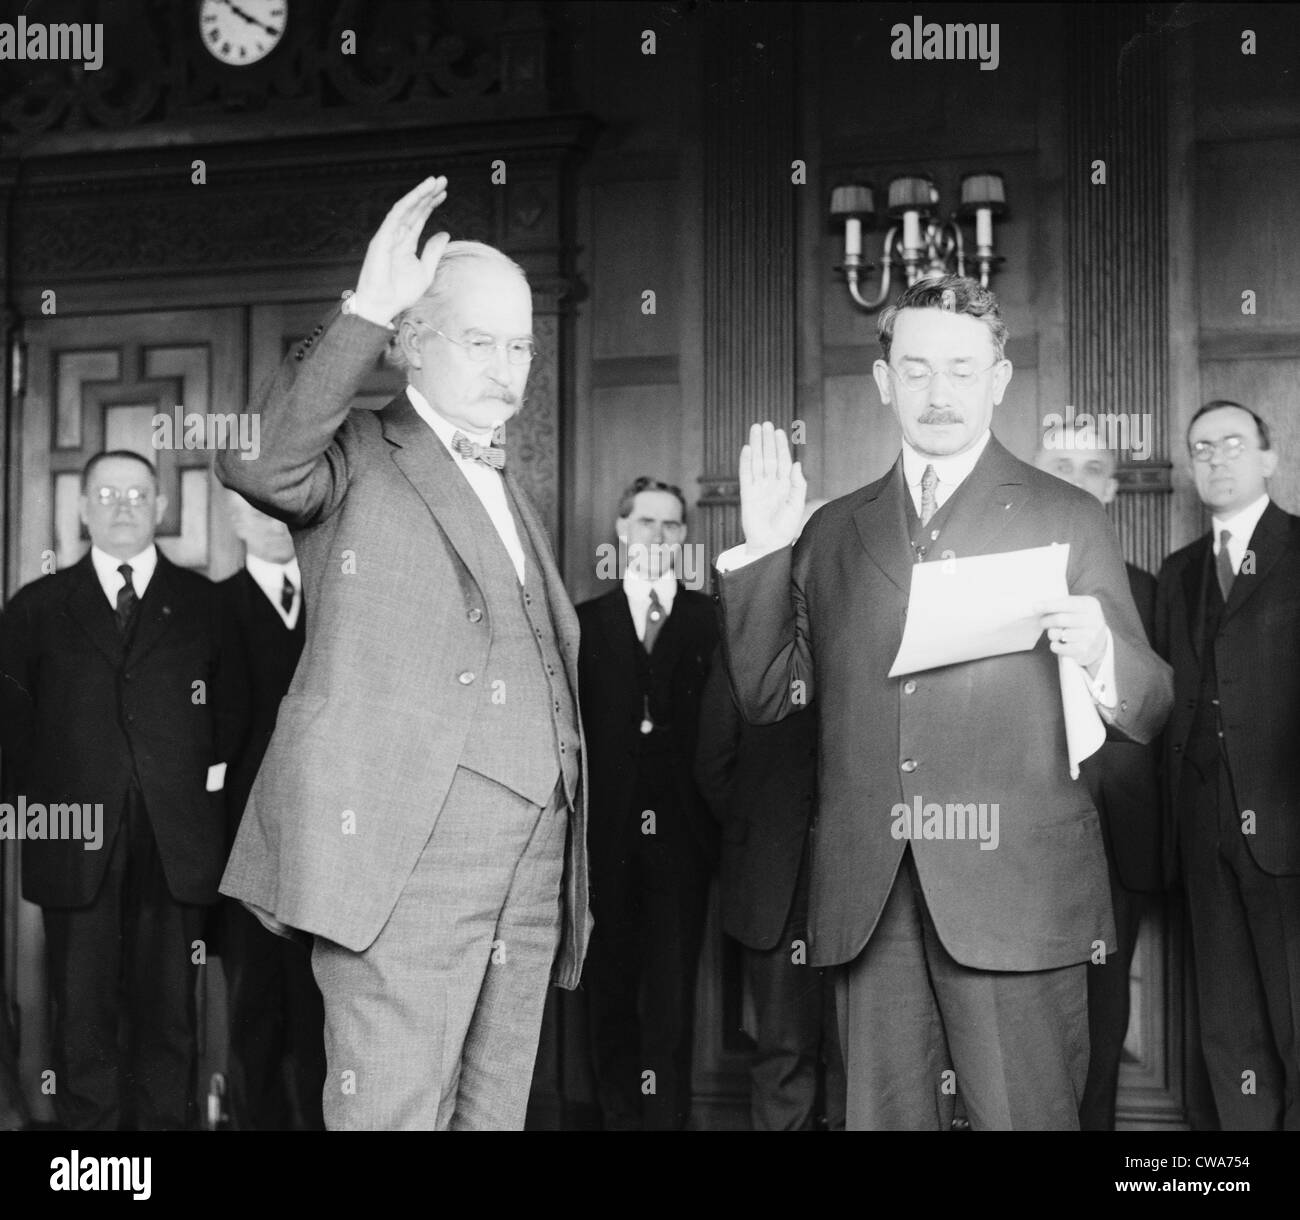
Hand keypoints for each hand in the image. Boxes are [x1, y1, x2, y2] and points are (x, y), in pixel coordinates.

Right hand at [351, 177, 451, 323]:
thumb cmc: (400, 293)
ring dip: (420, 194)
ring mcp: (388, 235)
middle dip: (428, 194)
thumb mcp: (425, 272)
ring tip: (434, 181)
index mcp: (406, 243)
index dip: (431, 204)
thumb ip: (434, 252)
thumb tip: (445, 233)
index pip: (419, 218)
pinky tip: (420, 193)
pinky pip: (396, 216)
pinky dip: (408, 203)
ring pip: (405, 208)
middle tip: (443, 180)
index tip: (444, 193)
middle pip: (414, 209)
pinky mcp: (382, 237)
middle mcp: (396, 235)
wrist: (383, 306)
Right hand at [739, 422, 806, 558]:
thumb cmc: (786, 528)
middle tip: (766, 424)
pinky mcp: (747, 494)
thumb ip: (798, 485)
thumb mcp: (797, 505)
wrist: (770, 544)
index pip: (783, 461)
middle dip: (768, 441)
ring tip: (756, 429)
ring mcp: (759, 487)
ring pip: (757, 461)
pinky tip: (746, 449)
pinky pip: (745, 474)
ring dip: (756, 445)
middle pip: (768, 457)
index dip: (781, 446)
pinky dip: (745, 461)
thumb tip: (797, 463)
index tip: (779, 432)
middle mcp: (772, 483)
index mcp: (785, 485)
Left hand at [1036, 595, 1107, 673]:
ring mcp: (1091, 636)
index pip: (1067, 603)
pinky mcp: (1085, 650)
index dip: (1049, 605)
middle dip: (1046, 620)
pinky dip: (1054, 645)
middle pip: (1060, 619)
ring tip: (1054, 633)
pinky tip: (1057, 643)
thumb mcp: (1077, 608)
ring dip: (1051, 634)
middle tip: (1042, 622)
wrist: (1099, 643)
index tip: (1035, 607)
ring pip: (1059, 634)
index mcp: (1091, 605)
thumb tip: (1038, 606)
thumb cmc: (1080, 621)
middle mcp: (1094, 620)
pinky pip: (1060, 647)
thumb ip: (1061, 605)